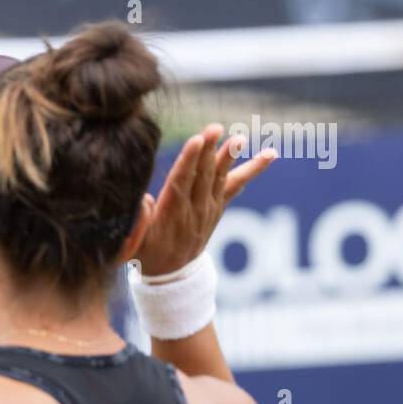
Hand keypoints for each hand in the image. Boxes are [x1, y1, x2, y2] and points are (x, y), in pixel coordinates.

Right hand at [135, 122, 275, 275]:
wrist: (172, 275)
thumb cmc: (146, 253)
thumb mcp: (134, 242)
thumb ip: (137, 222)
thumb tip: (144, 200)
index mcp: (172, 213)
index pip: (181, 181)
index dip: (189, 160)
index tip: (196, 140)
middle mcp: (194, 209)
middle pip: (203, 174)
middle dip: (210, 150)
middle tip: (217, 127)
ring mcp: (208, 208)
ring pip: (221, 178)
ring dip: (231, 156)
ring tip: (242, 138)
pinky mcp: (218, 208)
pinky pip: (236, 186)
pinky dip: (251, 171)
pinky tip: (268, 155)